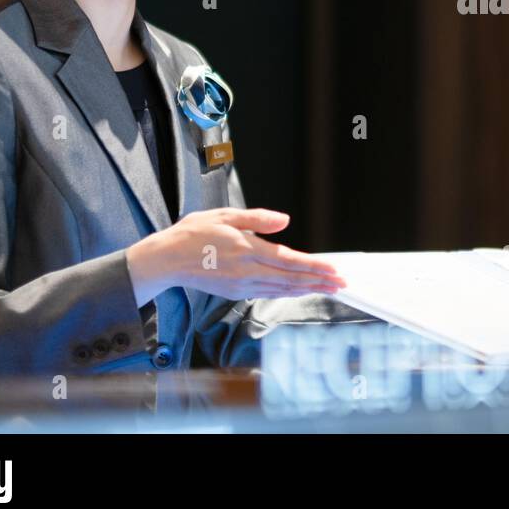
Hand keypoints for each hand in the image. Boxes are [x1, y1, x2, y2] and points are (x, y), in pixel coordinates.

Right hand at [127, 208, 344, 304]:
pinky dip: (288, 292)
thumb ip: (257, 218)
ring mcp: (241, 285)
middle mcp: (246, 271)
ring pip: (282, 289)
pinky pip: (268, 293)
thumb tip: (286, 220)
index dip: (313, 266)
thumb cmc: (194, 233)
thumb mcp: (225, 215)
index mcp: (246, 249)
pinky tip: (299, 290)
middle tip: (342, 283)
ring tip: (328, 288)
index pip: (289, 260)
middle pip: (291, 279)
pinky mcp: (235, 292)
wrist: (166, 259)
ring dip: (307, 289)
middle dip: (319, 282)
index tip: (333, 270)